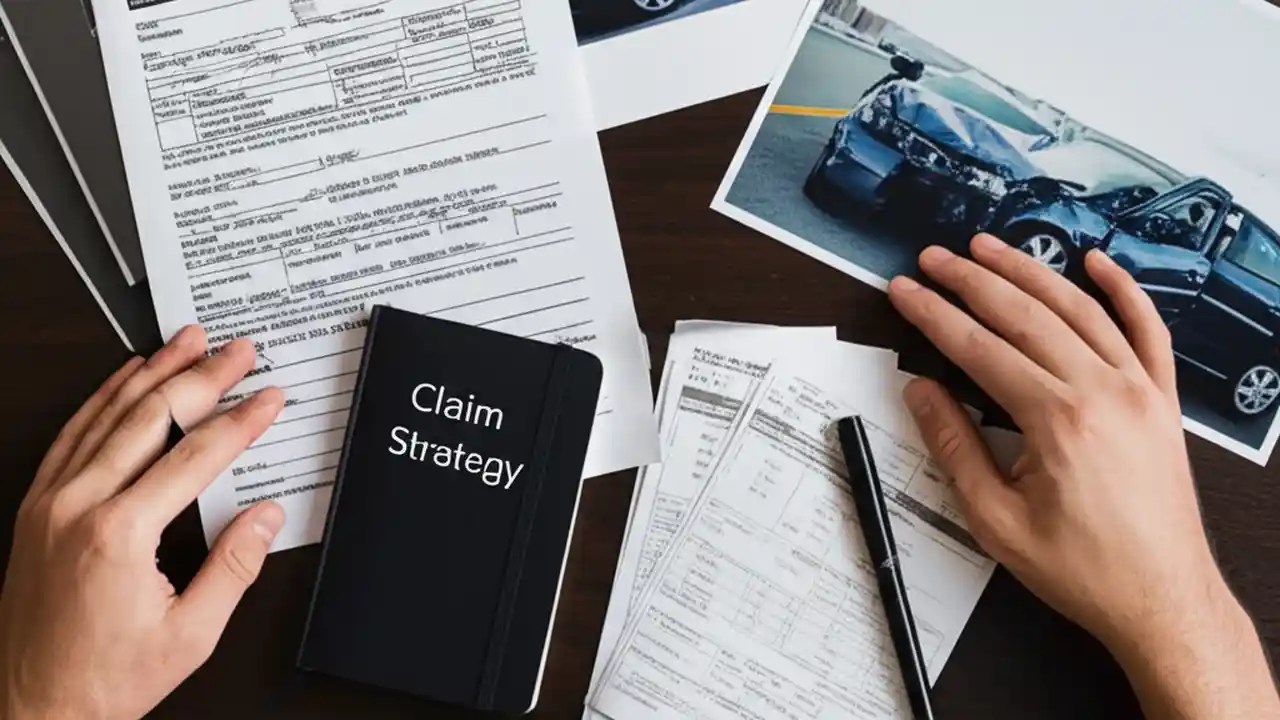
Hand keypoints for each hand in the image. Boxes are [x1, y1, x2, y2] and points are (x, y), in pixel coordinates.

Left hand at [0, 326, 284, 719]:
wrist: (32, 707)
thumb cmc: (105, 678)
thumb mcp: (191, 634)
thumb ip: (234, 568)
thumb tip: (268, 517)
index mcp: (120, 534)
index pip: (196, 456)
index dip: (240, 422)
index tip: (268, 399)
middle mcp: (78, 506)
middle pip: (151, 418)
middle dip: (201, 377)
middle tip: (236, 351)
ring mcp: (50, 503)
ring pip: (107, 414)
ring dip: (152, 372)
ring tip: (187, 343)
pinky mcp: (36, 508)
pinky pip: (72, 435)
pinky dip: (103, 399)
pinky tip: (126, 379)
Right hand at [889, 235, 1277, 718]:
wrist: (1162, 599)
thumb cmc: (1086, 570)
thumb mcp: (996, 521)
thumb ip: (955, 448)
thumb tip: (922, 393)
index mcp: (1058, 421)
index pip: (980, 348)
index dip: (934, 315)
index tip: (906, 292)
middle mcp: (1103, 392)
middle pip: (1025, 315)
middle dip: (971, 280)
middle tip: (934, 259)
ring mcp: (1139, 390)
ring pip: (1079, 309)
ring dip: (1030, 271)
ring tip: (989, 248)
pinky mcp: (1161, 400)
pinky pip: (1148, 329)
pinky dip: (1123, 290)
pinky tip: (1096, 263)